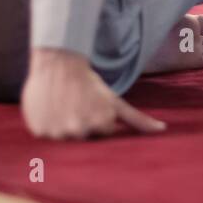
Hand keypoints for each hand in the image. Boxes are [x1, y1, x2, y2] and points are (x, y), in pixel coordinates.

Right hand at [21, 48, 165, 139]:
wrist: (59, 63)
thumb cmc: (89, 83)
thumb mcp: (115, 101)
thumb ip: (138, 120)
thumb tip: (162, 130)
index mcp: (100, 125)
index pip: (101, 134)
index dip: (98, 120)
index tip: (92, 105)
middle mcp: (79, 131)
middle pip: (83, 138)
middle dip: (82, 124)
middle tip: (77, 105)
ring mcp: (58, 132)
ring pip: (64, 139)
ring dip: (64, 126)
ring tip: (65, 105)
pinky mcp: (40, 131)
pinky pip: (46, 136)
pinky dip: (48, 125)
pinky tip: (51, 108)